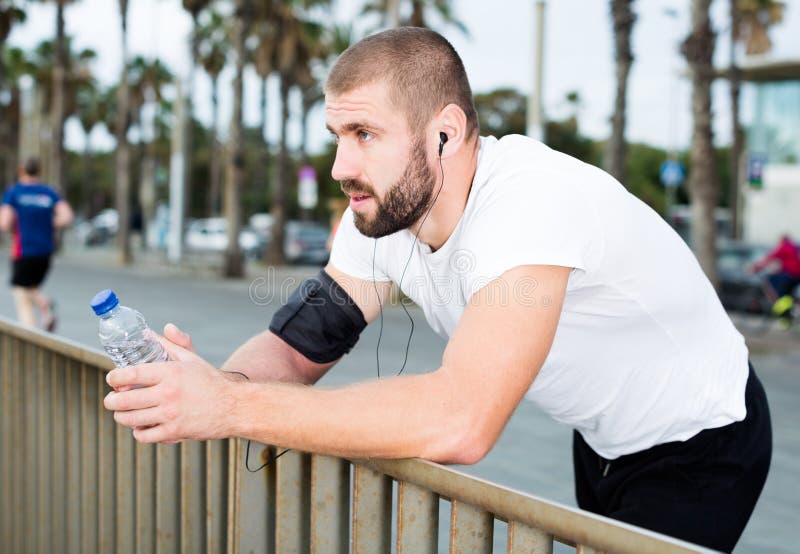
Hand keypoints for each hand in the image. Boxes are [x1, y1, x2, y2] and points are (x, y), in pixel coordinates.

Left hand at [104, 327, 242, 443]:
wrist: (234, 406)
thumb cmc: (211, 381)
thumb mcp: (191, 358)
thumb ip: (169, 344)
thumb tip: (147, 332)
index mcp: (171, 372)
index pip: (130, 374)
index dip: (114, 377)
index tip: (112, 378)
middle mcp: (168, 393)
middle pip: (124, 399)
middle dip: (111, 400)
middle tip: (111, 399)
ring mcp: (170, 414)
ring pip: (130, 419)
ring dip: (121, 416)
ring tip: (122, 413)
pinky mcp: (174, 432)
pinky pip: (144, 436)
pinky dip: (138, 432)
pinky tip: (140, 426)